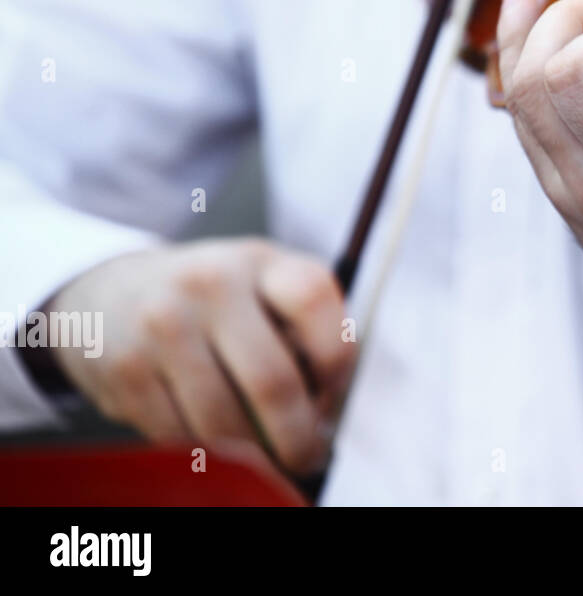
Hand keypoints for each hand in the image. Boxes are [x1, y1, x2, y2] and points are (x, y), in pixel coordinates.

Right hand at [46, 237, 353, 475]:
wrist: (111, 294)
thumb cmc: (213, 300)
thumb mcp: (263, 283)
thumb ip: (305, 326)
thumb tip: (331, 404)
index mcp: (260, 262)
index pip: (313, 297)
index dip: (337, 356)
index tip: (333, 392)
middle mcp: (211, 285)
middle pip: (272, 380)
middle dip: (298, 435)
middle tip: (307, 456)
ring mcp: (164, 326)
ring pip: (224, 422)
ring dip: (251, 454)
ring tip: (263, 457)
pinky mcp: (127, 369)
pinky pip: (179, 436)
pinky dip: (204, 452)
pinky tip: (214, 445)